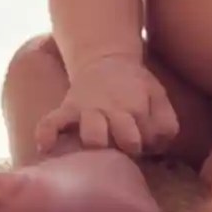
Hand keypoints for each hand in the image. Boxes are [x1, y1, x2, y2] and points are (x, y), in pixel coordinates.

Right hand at [34, 56, 178, 156]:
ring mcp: (88, 110)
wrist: (105, 60)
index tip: (144, 143)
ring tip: (95, 152)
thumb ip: (166, 122)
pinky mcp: (66, 109)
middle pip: (125, 139)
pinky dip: (46, 134)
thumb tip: (157, 148)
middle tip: (123, 150)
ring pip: (92, 134)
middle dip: (128, 148)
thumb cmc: (134, 86)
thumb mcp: (158, 96)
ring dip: (96, 145)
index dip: (149, 144)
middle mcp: (113, 110)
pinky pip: (51, 122)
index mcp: (137, 107)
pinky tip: (45, 147)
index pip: (149, 137)